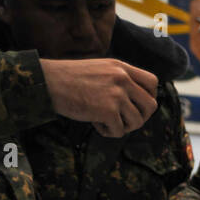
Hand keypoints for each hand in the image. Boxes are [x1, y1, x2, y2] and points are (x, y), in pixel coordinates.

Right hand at [41, 57, 157, 136]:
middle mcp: (122, 79)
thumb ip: (119, 79)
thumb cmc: (69, 78)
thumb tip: (136, 101)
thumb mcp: (100, 69)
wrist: (46, 81)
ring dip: (123, 126)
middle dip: (140, 117)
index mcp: (121, 67)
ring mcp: (116, 94)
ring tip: (106, 121)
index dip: (149, 97)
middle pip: (151, 106)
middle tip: (124, 119)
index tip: (137, 105)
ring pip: (137, 121)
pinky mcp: (108, 110)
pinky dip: (108, 132)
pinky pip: (119, 131)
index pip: (153, 83)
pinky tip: (95, 124)